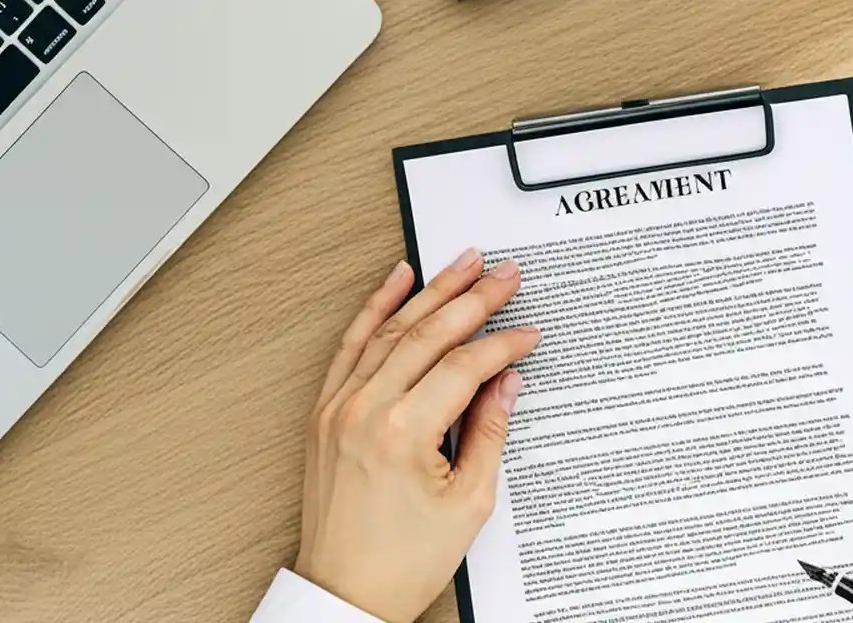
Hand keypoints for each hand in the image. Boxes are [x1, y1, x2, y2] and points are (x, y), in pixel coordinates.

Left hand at [294, 249, 539, 622]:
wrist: (344, 593)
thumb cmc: (401, 562)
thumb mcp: (468, 503)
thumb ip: (489, 433)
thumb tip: (505, 383)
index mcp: (402, 433)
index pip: (463, 366)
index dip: (502, 345)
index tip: (527, 333)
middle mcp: (364, 410)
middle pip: (427, 335)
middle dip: (471, 298)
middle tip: (502, 274)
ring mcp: (338, 407)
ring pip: (388, 330)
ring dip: (428, 292)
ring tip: (459, 263)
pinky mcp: (325, 413)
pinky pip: (350, 346)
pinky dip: (373, 310)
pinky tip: (395, 282)